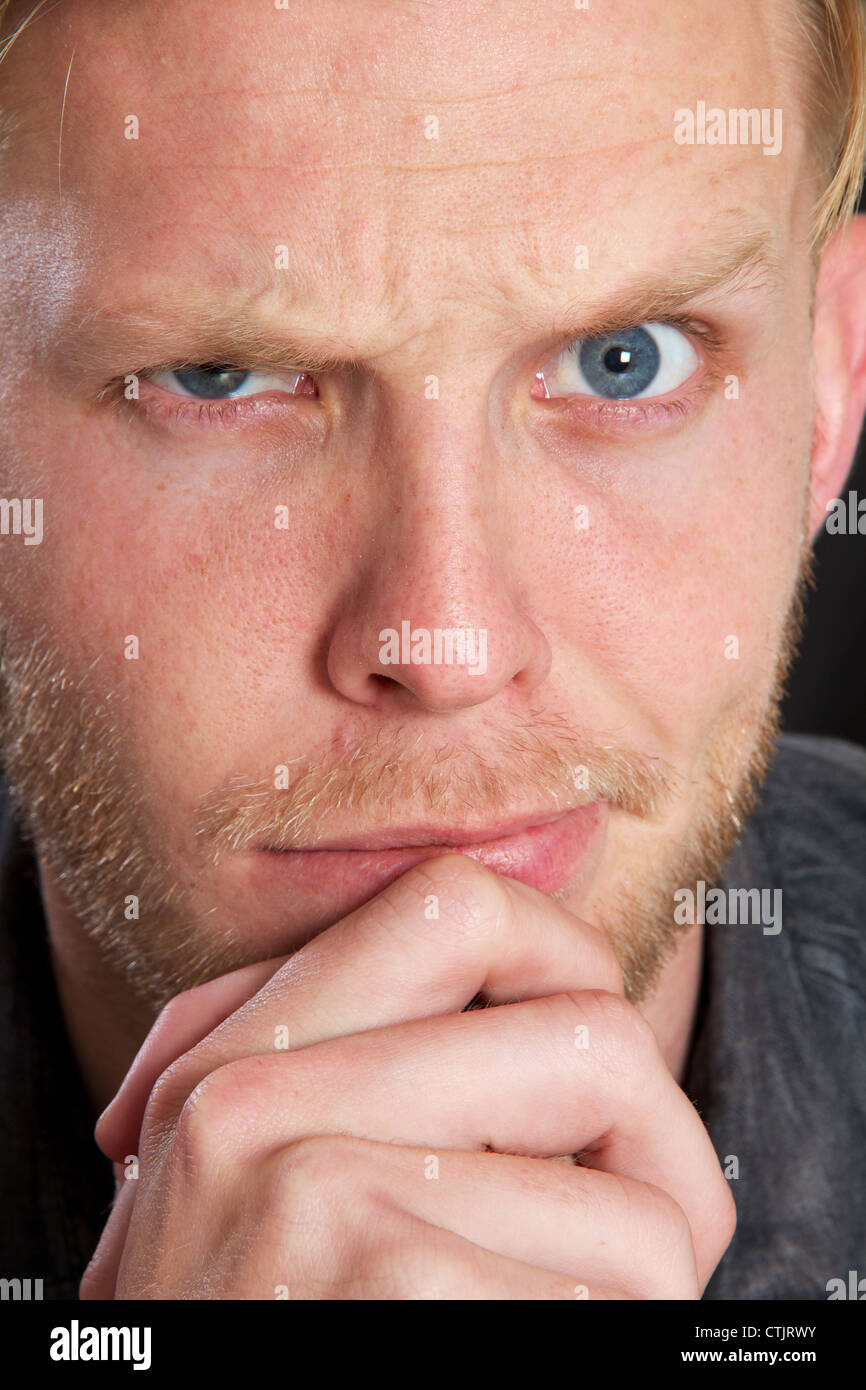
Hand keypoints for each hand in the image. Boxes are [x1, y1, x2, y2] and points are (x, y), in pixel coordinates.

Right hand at [81, 854, 734, 1298]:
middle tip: (648, 1240)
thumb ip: (347, 1075)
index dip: (570, 962)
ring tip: (556, 1315)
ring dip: (642, 1290)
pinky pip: (612, 1297)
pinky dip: (609, 1341)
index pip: (457, 901)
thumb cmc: (263, 1326)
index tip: (595, 1070)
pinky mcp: (391, 1289)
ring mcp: (317, 1198)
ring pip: (640, 1206)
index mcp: (237, 1064)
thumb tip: (554, 982)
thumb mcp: (250, 1198)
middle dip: (665, 1153)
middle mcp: (257, 1107)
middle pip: (595, 1041)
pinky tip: (517, 1355)